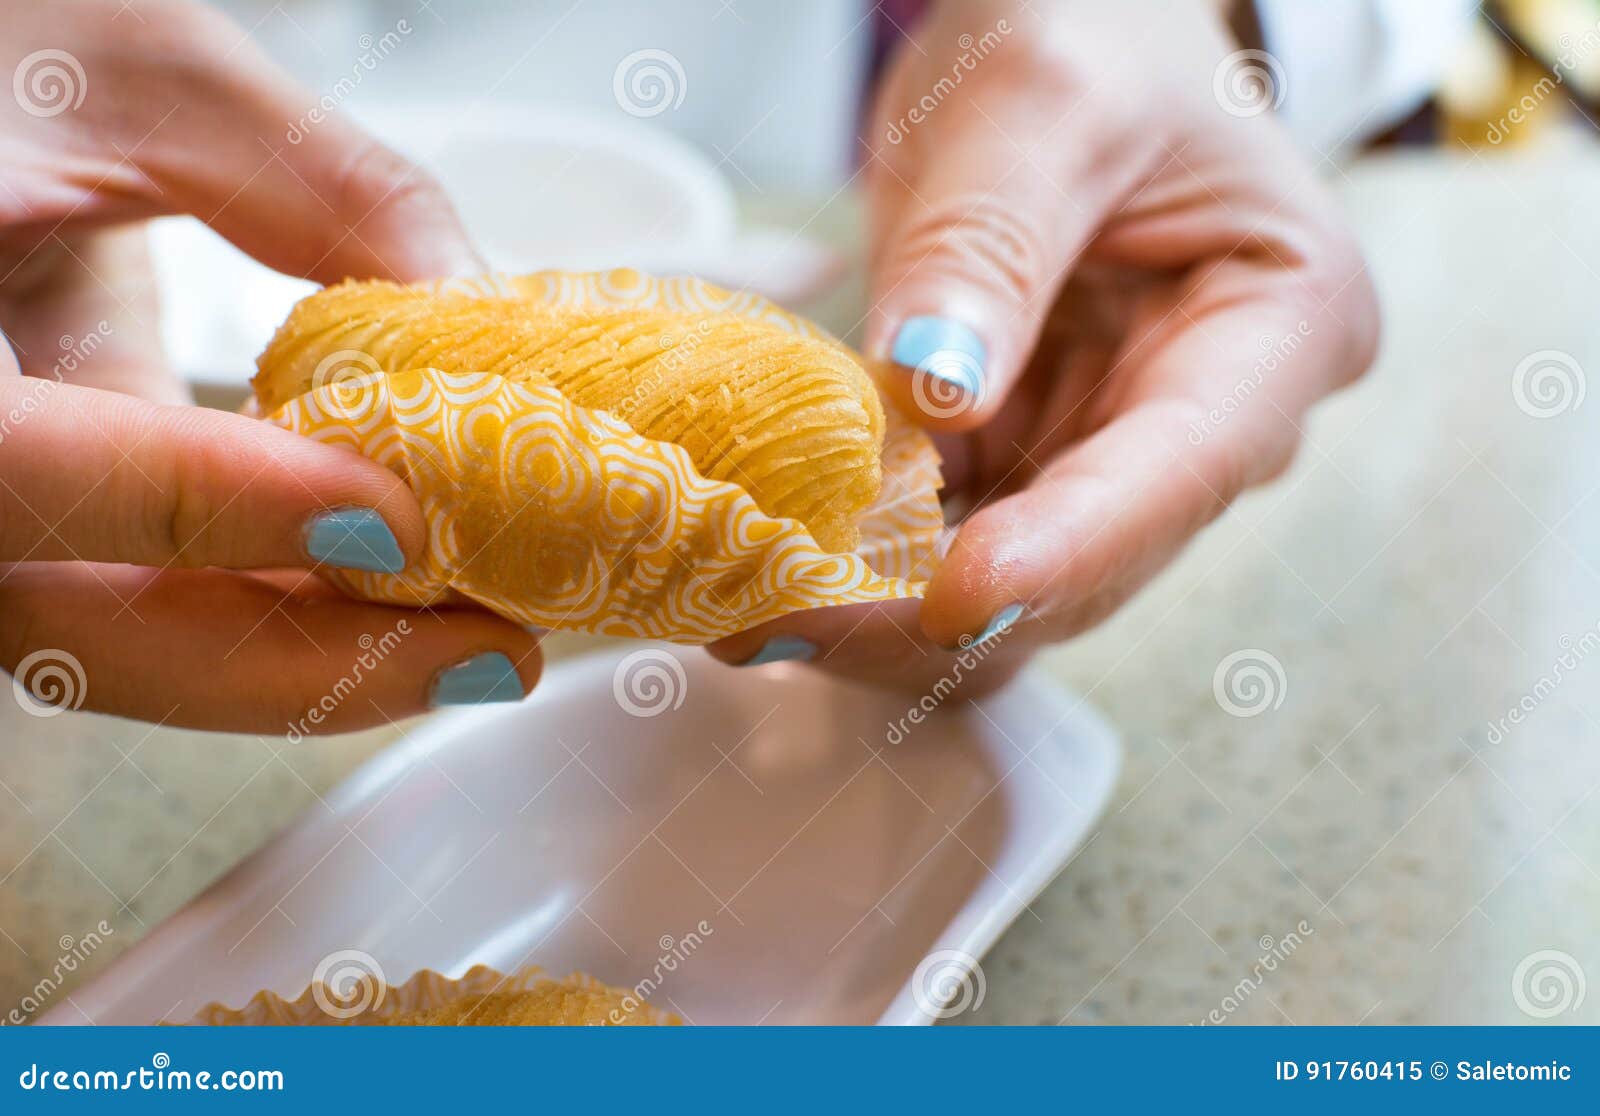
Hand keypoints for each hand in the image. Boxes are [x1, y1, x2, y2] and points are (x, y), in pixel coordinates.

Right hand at [0, 0, 538, 730]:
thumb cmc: (1, 40)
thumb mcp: (150, 75)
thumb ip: (323, 187)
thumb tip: (484, 310)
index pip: (17, 467)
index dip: (202, 507)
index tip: (390, 521)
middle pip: (76, 618)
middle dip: (298, 656)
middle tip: (488, 648)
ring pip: (114, 638)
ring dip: (308, 655)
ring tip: (477, 642)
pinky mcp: (37, 503)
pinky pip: (144, 595)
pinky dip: (280, 610)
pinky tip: (406, 596)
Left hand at [711, 0, 1378, 693]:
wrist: (1071, 37)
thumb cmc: (1094, 35)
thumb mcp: (1038, 99)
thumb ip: (989, 240)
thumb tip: (934, 390)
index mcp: (1279, 329)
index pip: (1175, 473)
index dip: (1062, 552)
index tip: (950, 597)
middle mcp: (1209, 427)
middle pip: (1085, 566)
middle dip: (940, 607)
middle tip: (783, 619)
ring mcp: (1113, 458)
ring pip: (1008, 590)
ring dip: (882, 614)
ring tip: (751, 610)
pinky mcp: (1026, 465)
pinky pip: (946, 550)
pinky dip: (863, 573)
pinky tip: (769, 572)